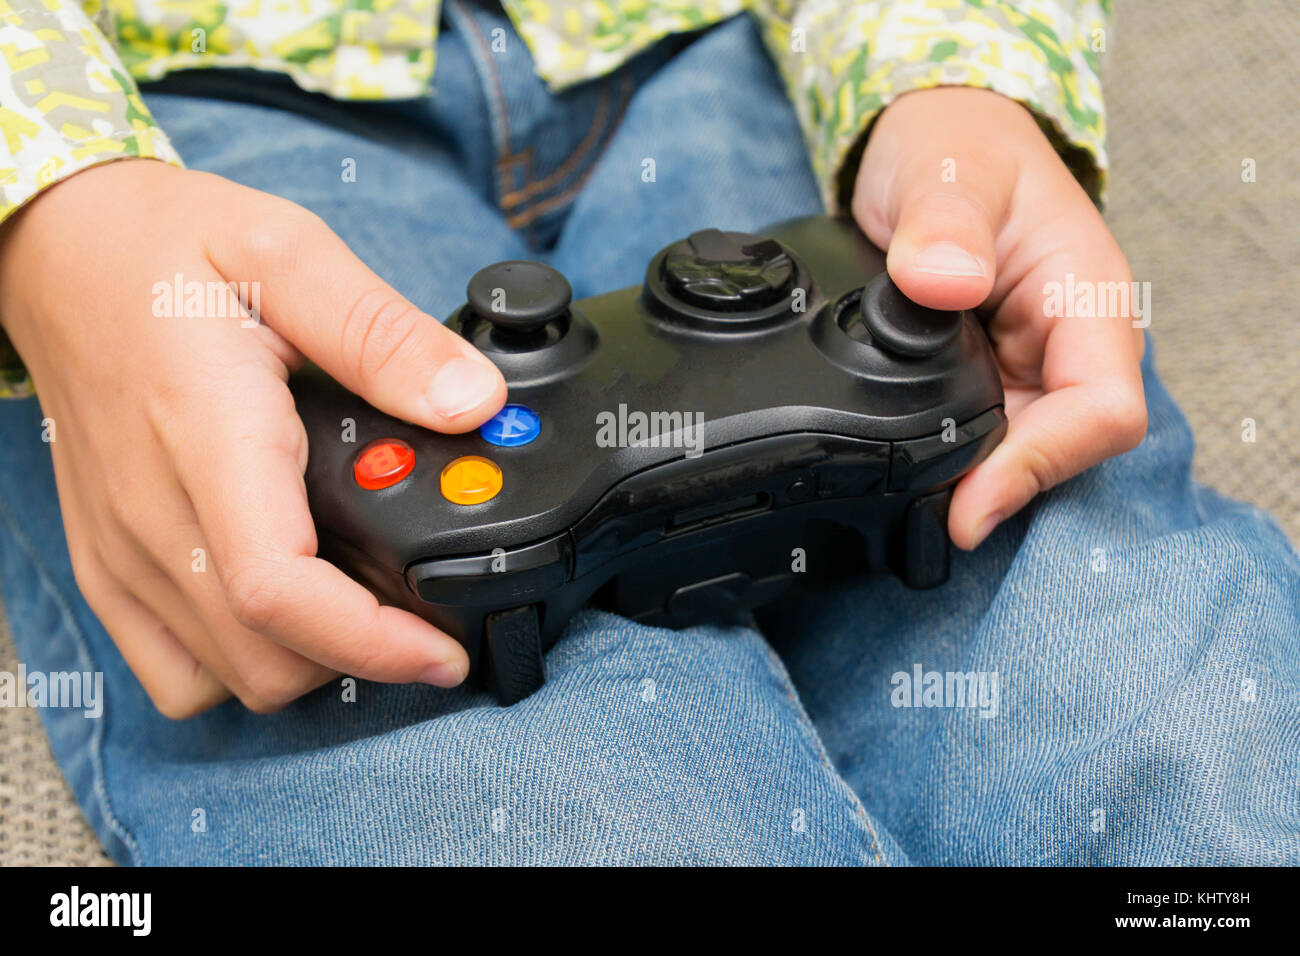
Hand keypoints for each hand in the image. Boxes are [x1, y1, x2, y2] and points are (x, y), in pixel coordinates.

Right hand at [0, 160, 506, 716]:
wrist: (60, 252)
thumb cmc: (163, 246)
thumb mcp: (290, 253)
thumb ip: (385, 334)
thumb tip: (473, 402)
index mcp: (206, 432)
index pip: (278, 586)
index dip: (371, 641)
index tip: (443, 650)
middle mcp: (152, 510)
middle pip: (263, 659)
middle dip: (362, 659)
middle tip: (426, 618)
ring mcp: (122, 548)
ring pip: (224, 677)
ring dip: (309, 664)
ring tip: (366, 609)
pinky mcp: (106, 563)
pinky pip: (173, 668)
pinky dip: (241, 665)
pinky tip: (288, 611)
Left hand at [852, 86, 1146, 548]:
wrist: (934, 148)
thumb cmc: (958, 148)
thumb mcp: (948, 170)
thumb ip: (944, 221)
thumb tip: (943, 279)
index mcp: (1088, 298)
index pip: (1101, 410)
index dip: (1039, 465)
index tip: (970, 504)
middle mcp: (1068, 345)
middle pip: (1060, 451)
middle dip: (997, 488)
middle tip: (920, 515)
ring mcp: (1028, 369)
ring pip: (1019, 454)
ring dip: (970, 480)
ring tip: (903, 498)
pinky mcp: (990, 380)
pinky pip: (982, 436)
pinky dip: (948, 459)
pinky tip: (903, 471)